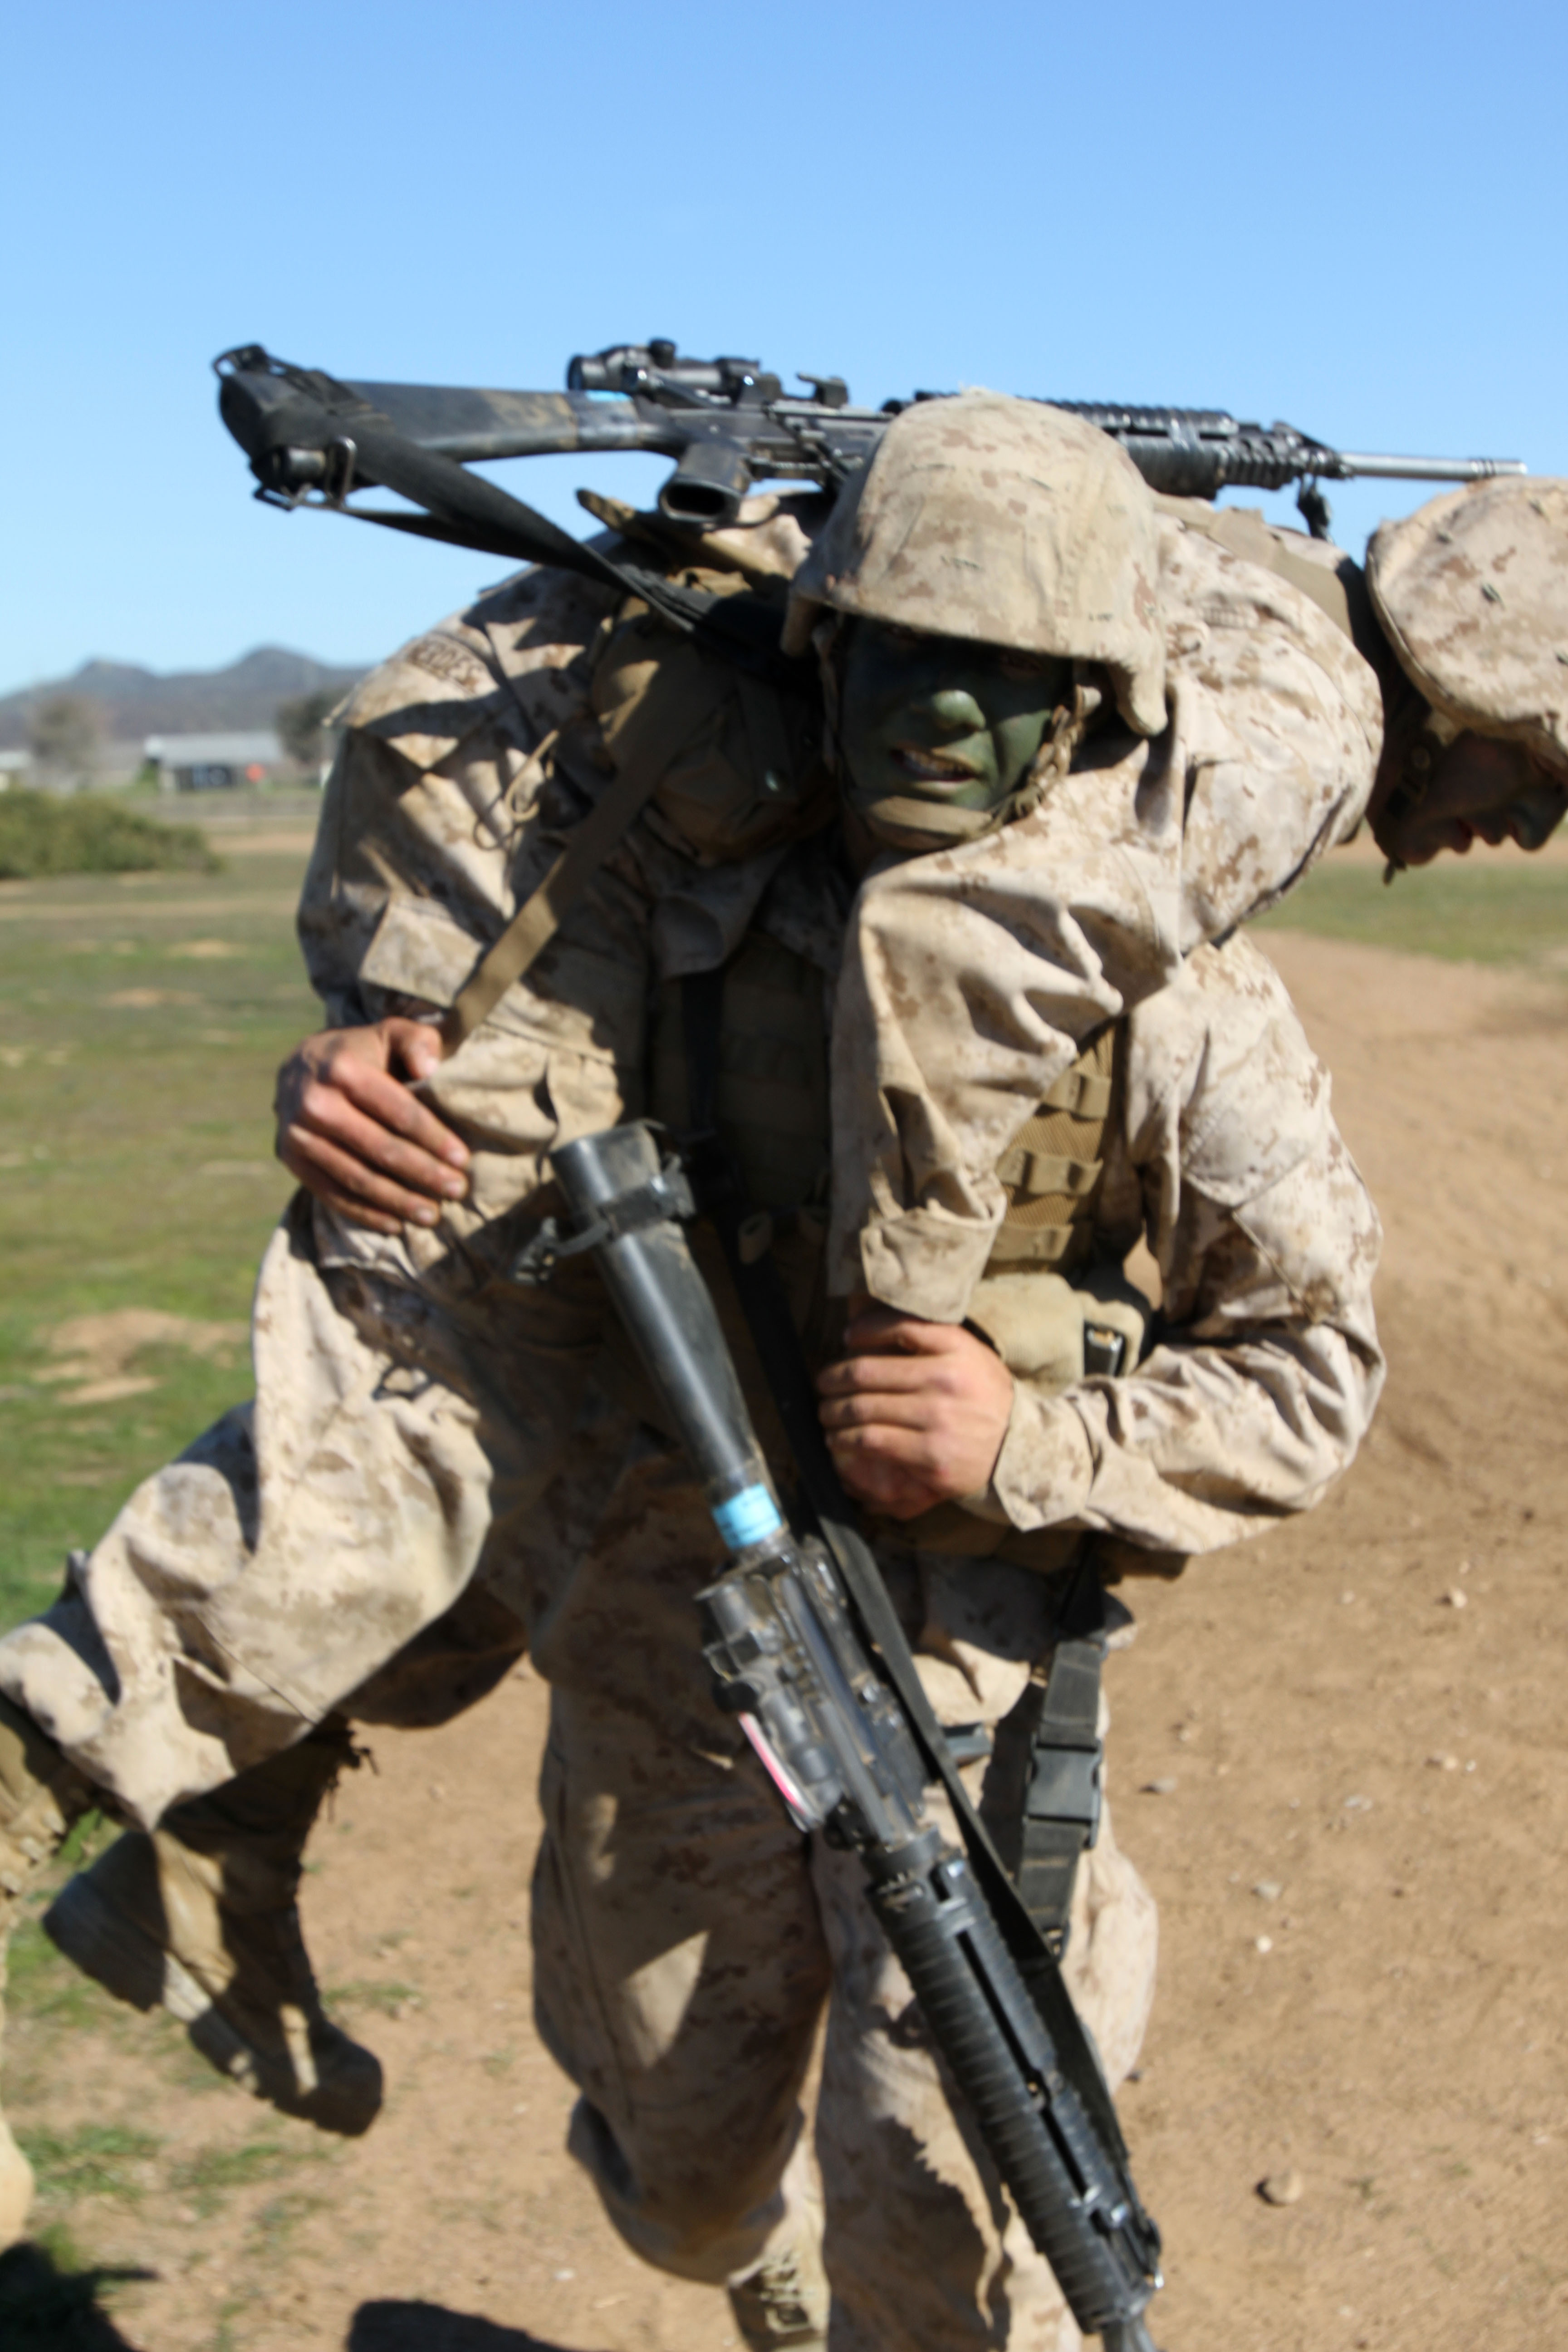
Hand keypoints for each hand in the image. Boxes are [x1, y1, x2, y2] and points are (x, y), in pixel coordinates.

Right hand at [274, 1018, 470, 1234]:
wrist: (300, 1066)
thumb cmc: (361, 1052)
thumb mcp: (390, 1032)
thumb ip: (416, 1041)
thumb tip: (429, 1068)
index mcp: (343, 1069)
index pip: (399, 1111)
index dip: (434, 1138)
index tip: (462, 1160)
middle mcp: (315, 1102)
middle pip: (381, 1149)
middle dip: (424, 1174)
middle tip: (457, 1190)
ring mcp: (298, 1134)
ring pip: (357, 1178)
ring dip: (399, 1201)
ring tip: (433, 1214)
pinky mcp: (290, 1158)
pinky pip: (332, 1193)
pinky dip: (365, 1213)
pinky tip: (395, 1224)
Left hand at [816, 1299, 1014, 1519]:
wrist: (1020, 1448)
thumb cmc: (984, 1396)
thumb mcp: (968, 1354)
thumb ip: (927, 1337)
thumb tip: (865, 1320)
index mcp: (956, 1349)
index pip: (896, 1326)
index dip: (862, 1330)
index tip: (847, 1338)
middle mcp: (945, 1381)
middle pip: (865, 1373)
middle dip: (832, 1380)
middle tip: (823, 1384)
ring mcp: (937, 1421)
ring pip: (862, 1411)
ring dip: (832, 1413)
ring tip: (827, 1415)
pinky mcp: (931, 1457)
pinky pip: (872, 1443)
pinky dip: (846, 1440)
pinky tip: (839, 1439)